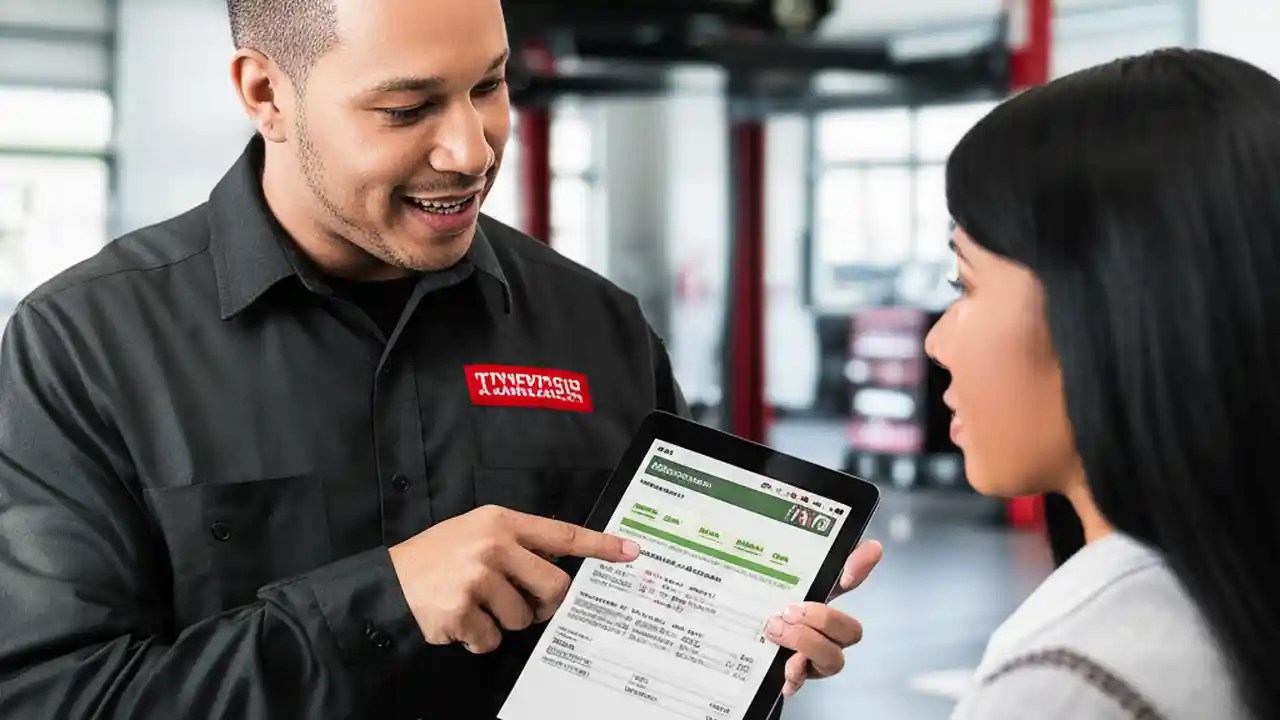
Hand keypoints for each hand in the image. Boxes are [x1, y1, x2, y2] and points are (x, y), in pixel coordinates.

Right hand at [389, 505, 639, 653]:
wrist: (387, 583)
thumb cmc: (435, 559)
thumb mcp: (476, 533)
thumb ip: (516, 544)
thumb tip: (559, 568)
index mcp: (501, 522)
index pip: (561, 534)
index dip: (599, 545)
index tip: (630, 551)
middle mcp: (493, 546)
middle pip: (554, 587)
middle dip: (543, 604)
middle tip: (521, 603)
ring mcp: (478, 578)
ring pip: (523, 618)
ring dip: (503, 622)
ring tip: (475, 607)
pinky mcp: (463, 610)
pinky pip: (493, 639)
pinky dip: (479, 640)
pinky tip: (460, 622)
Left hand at [765, 539, 882, 696]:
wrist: (732, 645)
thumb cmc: (761, 606)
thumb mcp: (771, 578)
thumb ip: (796, 556)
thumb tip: (837, 537)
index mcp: (823, 598)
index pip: (853, 575)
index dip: (860, 568)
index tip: (849, 570)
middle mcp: (828, 632)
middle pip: (851, 631)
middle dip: (824, 619)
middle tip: (790, 610)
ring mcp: (815, 658)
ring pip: (834, 659)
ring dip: (807, 643)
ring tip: (776, 631)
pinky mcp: (794, 677)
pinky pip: (801, 682)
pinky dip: (795, 675)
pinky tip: (783, 668)